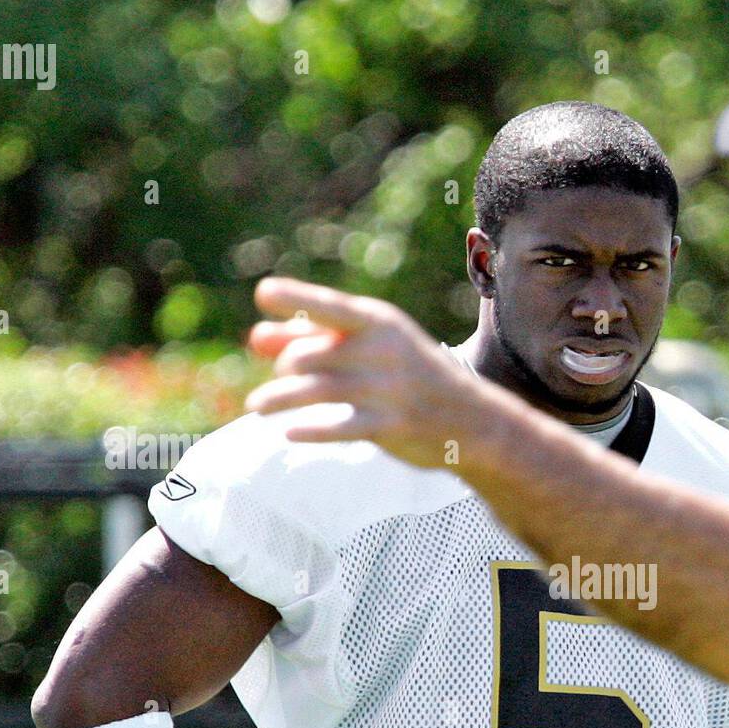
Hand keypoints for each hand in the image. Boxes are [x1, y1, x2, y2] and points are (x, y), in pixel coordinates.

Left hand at [245, 276, 511, 468]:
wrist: (472, 421)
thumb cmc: (409, 377)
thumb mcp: (369, 349)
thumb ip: (313, 339)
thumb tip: (256, 338)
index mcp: (380, 323)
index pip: (330, 306)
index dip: (295, 297)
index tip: (263, 294)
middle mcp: (384, 351)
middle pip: (312, 354)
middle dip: (286, 367)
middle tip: (280, 379)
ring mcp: (389, 390)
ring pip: (317, 390)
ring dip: (279, 399)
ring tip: (257, 406)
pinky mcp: (392, 426)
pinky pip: (340, 427)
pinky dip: (310, 431)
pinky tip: (290, 433)